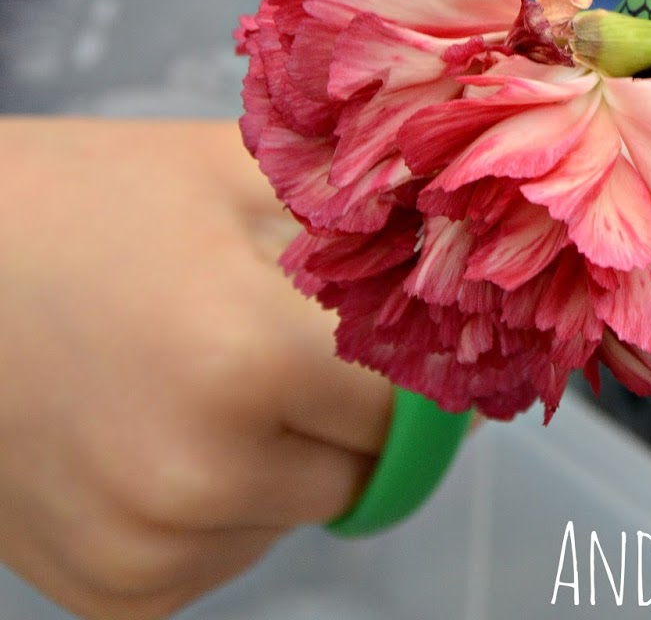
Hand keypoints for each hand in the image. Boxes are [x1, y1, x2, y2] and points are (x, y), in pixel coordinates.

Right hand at [0, 118, 391, 619]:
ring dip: (282, 458)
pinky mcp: (113, 594)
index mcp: (247, 358)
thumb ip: (359, 218)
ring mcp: (150, 548)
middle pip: (363, 465)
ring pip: (299, 513)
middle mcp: (201, 476)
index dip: (413, 358)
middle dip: (343, 405)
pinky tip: (158, 426)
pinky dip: (220, 506)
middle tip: (271, 333)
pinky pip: (227, 555)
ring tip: (199, 371)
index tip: (394, 326)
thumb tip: (464, 259)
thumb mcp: (233, 173)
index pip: (414, 400)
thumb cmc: (86, 203)